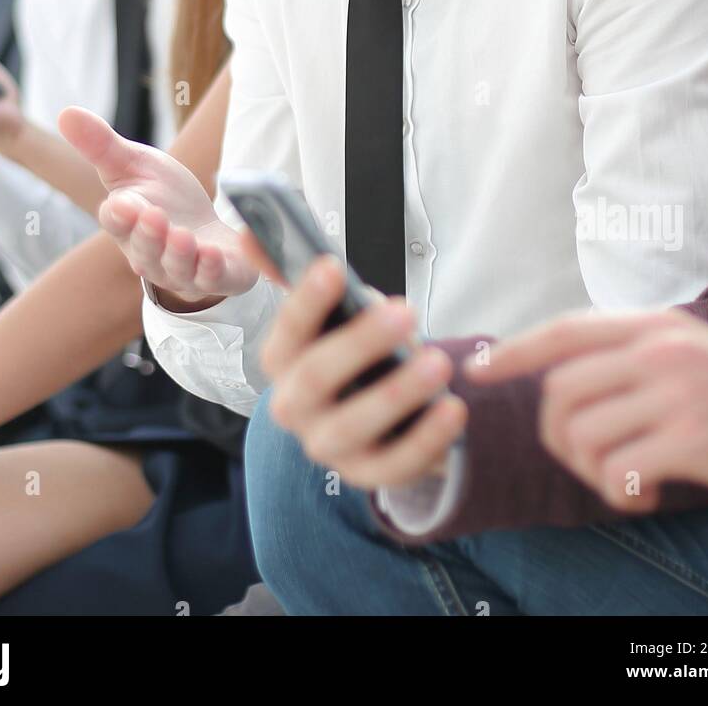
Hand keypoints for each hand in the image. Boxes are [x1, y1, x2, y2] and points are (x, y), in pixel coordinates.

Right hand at [59, 107, 259, 307]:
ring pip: (178, 270)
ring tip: (184, 237)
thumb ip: (102, 145)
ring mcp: (185, 271)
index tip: (121, 203)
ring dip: (180, 256)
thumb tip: (66, 112)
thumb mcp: (134, 165)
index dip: (118, 215)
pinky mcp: (220, 277)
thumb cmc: (164, 199)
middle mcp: (153, 256)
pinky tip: (216, 255)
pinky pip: (216, 280)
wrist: (206, 233)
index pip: (116, 223)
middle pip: (145, 251)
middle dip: (149, 236)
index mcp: (128, 227)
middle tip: (154, 215)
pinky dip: (216, 271)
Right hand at [259, 254, 467, 490]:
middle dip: (360, 343)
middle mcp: (294, 407)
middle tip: (404, 310)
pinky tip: (454, 409)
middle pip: (318, 378)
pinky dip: (426, 440)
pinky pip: (394, 466)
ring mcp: (327, 446)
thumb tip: (253, 232)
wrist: (377, 413)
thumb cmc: (353, 348)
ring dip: (398, 393)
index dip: (307, 300)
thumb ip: (295, 272)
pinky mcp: (366, 475)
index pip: (287, 330)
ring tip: (439, 364)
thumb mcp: (330, 312)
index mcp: (281, 360)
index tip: (333, 266)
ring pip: (354, 426)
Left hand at [464, 309, 707, 508]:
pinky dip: (619, 493)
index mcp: (655, 325)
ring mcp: (675, 392)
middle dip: (557, 436)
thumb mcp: (691, 349)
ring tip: (624, 480)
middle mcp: (659, 350)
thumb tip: (563, 373)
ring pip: (583, 432)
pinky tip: (646, 496)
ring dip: (590, 471)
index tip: (477, 369)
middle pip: (561, 390)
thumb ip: (634, 352)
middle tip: (588, 461)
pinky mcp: (691, 439)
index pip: (565, 331)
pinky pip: (618, 470)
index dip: (515, 350)